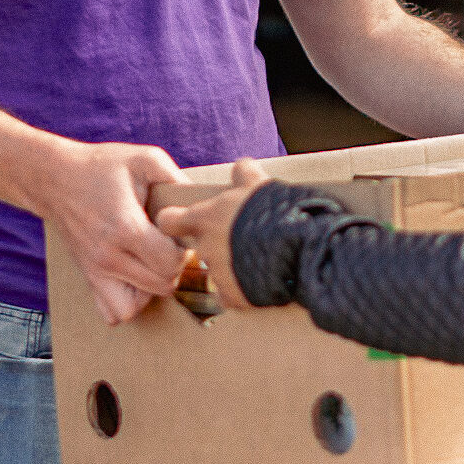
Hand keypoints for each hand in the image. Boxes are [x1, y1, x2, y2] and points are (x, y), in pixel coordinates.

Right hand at [33, 141, 187, 325]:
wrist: (54, 178)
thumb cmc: (101, 167)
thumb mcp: (143, 159)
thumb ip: (175, 178)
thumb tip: (197, 203)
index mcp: (125, 227)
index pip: (170, 262)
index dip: (184, 248)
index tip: (177, 232)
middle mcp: (108, 256)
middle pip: (160, 286)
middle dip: (173, 268)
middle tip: (168, 244)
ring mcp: (95, 271)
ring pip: (136, 308)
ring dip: (152, 289)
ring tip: (152, 262)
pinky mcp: (88, 278)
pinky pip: (112, 313)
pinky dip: (128, 303)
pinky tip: (135, 277)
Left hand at [154, 159, 271, 310]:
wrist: (296, 247)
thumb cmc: (274, 211)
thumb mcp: (258, 183)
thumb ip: (244, 173)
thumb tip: (240, 167)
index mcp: (205, 219)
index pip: (168, 221)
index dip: (173, 221)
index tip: (179, 222)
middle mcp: (205, 248)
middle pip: (200, 247)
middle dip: (216, 244)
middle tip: (239, 240)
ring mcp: (217, 274)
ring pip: (216, 271)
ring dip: (230, 267)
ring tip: (256, 259)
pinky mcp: (233, 296)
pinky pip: (230, 295)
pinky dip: (239, 291)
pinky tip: (256, 282)